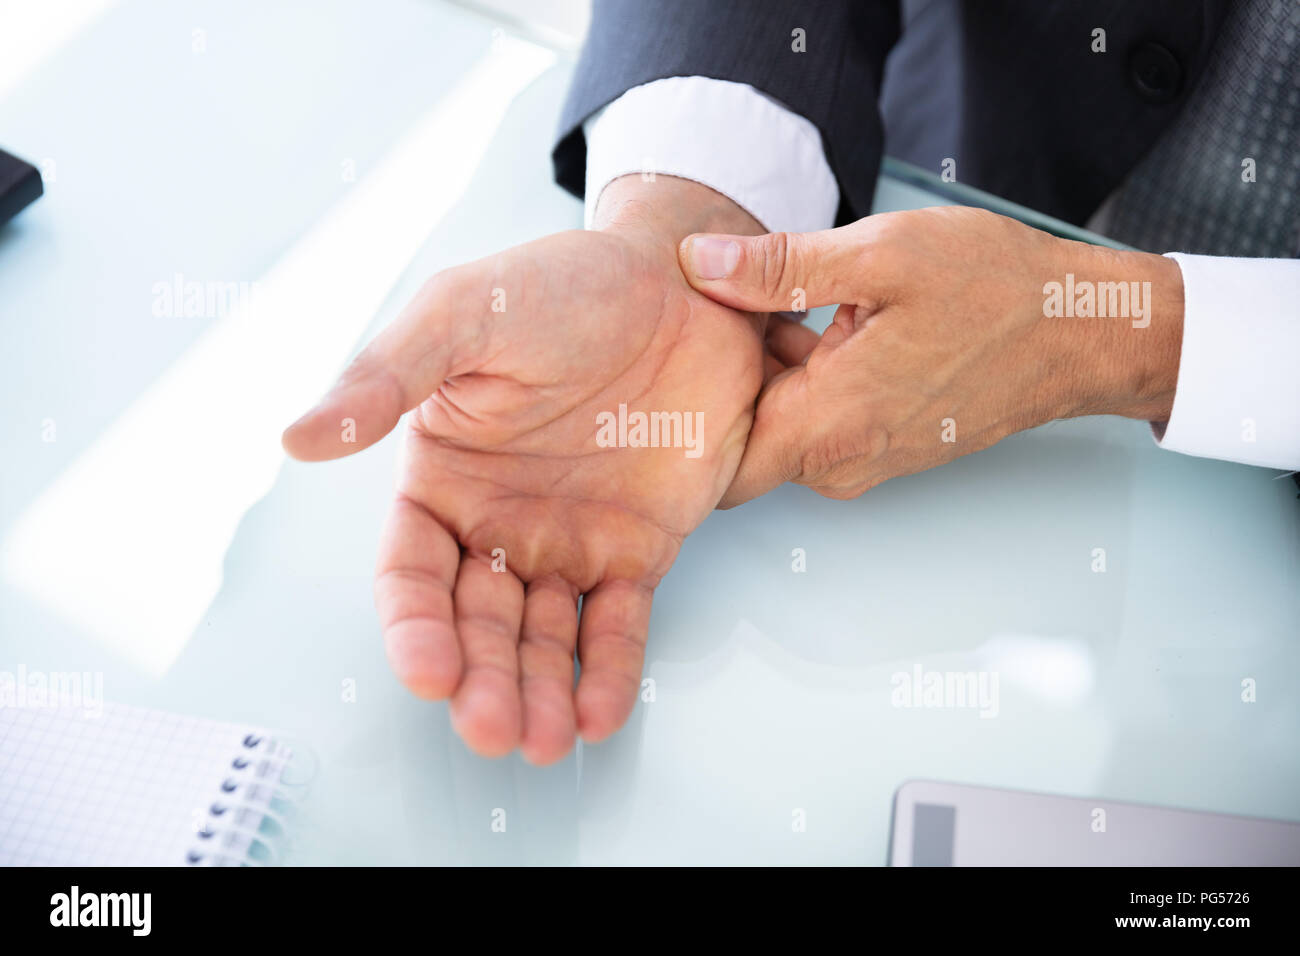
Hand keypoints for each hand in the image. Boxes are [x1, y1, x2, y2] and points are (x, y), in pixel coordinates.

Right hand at [283, 176, 765, 762]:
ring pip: (545, 638)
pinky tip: (598, 713)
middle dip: (483, 680)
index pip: (412, 572)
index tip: (426, 670)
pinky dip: (610, 670)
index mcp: (443, 478)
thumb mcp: (462, 314)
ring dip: (542, 692)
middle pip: (478, 623)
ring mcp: (569, 541)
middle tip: (493, 727)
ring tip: (544, 741)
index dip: (415, 626)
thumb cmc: (562, 285)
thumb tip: (297, 437)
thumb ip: (385, 377)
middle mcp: (498, 523)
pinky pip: (619, 622)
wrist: (681, 279)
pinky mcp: (638, 548)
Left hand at [678, 206, 1184, 504]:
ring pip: (778, 427)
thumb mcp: (880, 255)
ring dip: (767, 370)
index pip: (714, 461)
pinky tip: (817, 318)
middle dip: (723, 379)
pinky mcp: (881, 445)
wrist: (1078, 330)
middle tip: (724, 302)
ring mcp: (862, 459)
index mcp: (827, 425)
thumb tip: (699, 263)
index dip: (689, 409)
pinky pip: (816, 421)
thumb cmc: (995, 291)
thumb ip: (780, 267)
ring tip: (773, 300)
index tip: (684, 348)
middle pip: (740, 439)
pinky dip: (803, 376)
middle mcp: (839, 461)